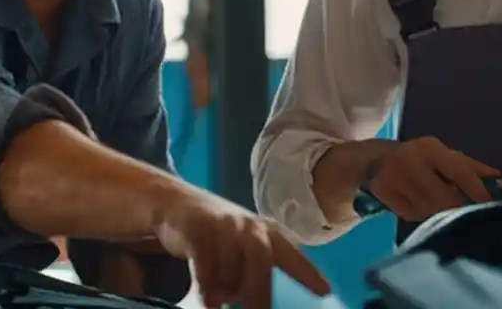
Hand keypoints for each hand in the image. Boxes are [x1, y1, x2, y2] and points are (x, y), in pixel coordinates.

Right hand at [152, 188, 330, 308]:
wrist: (176, 203)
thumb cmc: (217, 234)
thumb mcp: (242, 245)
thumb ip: (256, 271)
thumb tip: (260, 304)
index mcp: (266, 233)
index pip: (291, 255)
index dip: (307, 273)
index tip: (325, 291)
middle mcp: (248, 226)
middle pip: (261, 261)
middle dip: (259, 292)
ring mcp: (223, 225)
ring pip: (230, 268)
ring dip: (225, 289)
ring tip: (217, 298)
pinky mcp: (198, 230)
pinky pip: (205, 265)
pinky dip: (206, 286)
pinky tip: (208, 302)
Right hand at [366, 137, 499, 222]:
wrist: (374, 160)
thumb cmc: (420, 158)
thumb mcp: (444, 156)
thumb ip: (470, 168)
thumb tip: (500, 179)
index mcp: (430, 148)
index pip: (459, 171)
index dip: (476, 189)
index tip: (488, 204)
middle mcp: (410, 160)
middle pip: (444, 198)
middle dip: (458, 209)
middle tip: (466, 214)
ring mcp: (393, 177)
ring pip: (429, 209)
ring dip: (439, 213)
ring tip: (441, 207)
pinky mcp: (383, 193)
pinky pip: (413, 214)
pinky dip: (421, 215)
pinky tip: (420, 206)